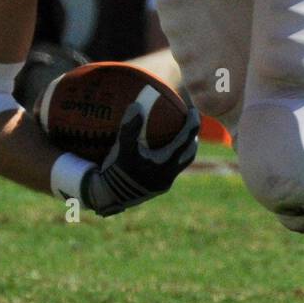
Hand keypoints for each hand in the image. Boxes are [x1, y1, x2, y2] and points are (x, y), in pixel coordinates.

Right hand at [81, 90, 199, 215]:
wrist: (110, 198)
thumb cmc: (117, 171)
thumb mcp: (122, 148)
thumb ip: (130, 127)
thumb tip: (136, 105)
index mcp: (167, 163)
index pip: (187, 139)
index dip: (193, 123)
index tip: (193, 110)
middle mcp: (169, 174)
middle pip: (189, 154)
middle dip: (192, 139)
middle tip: (191, 126)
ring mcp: (164, 183)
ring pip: (180, 164)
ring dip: (182, 151)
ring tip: (179, 139)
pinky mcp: (156, 189)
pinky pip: (167, 171)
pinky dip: (167, 160)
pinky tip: (158, 154)